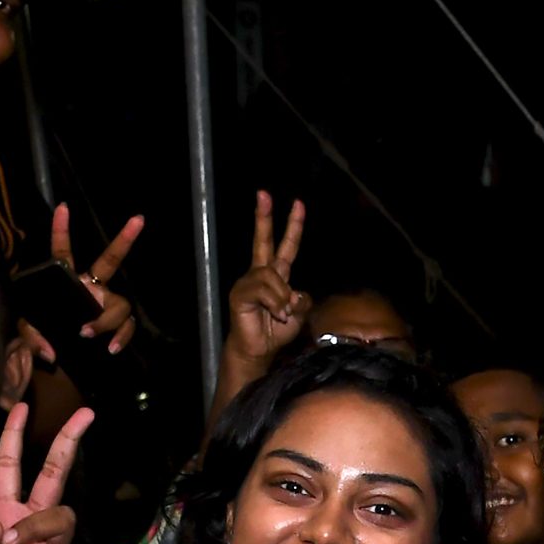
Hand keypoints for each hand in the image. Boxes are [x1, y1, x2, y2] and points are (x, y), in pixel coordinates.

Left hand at [0, 402, 93, 543]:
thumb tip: (2, 527)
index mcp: (2, 511)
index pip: (10, 466)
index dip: (15, 436)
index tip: (23, 406)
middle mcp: (30, 521)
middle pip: (56, 472)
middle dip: (70, 441)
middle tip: (86, 413)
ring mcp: (50, 542)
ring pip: (59, 514)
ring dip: (34, 529)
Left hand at [25, 204, 144, 364]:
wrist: (56, 360)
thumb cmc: (42, 335)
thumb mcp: (27, 333)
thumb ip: (33, 338)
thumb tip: (51, 353)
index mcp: (67, 281)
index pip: (63, 252)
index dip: (61, 230)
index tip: (63, 207)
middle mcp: (91, 288)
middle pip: (110, 262)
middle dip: (124, 240)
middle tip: (139, 219)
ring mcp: (105, 306)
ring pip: (120, 304)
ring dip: (106, 320)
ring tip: (88, 333)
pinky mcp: (115, 327)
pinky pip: (127, 327)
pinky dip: (122, 337)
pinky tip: (112, 349)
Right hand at [225, 191, 310, 371]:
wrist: (259, 350)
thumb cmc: (277, 331)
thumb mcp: (299, 313)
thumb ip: (303, 298)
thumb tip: (293, 291)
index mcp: (276, 274)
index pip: (286, 246)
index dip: (293, 226)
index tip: (299, 204)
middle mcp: (260, 273)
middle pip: (262, 240)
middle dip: (264, 217)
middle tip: (263, 193)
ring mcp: (249, 282)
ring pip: (274, 277)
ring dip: (283, 298)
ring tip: (282, 314)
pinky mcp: (240, 294)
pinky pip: (265, 291)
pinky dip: (276, 304)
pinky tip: (275, 315)